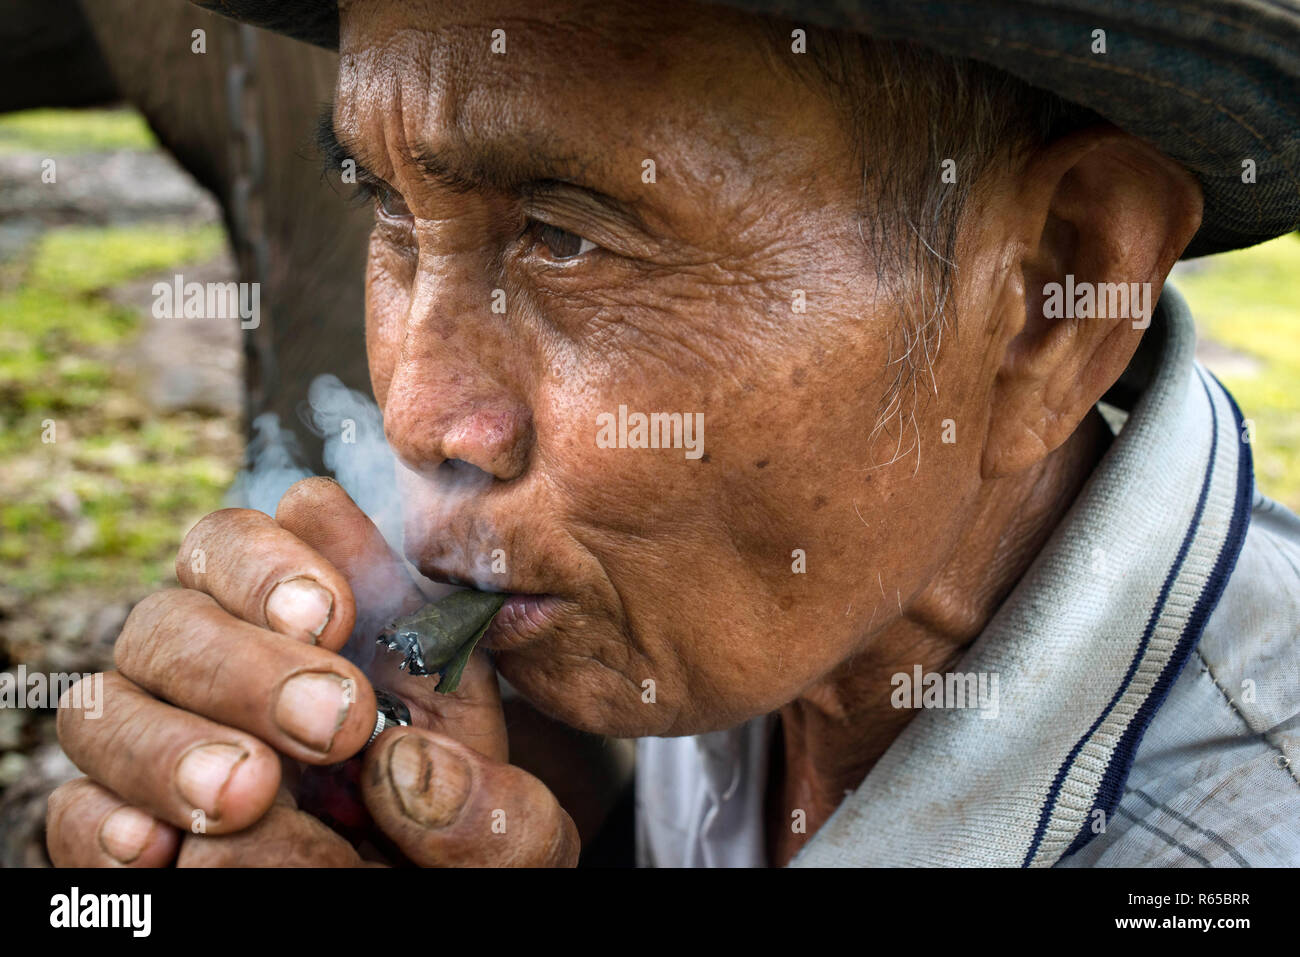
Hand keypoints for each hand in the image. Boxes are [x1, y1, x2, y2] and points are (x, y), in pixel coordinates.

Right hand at [47, 477, 578, 866]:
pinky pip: (74, 808)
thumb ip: (493, 807)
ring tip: (245, 793)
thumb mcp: (511, 837)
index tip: (333, 614)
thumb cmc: (464, 859)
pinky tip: (159, 847)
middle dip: (245, 661)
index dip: (287, 556)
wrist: (417, 902)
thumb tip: (408, 772)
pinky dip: (103, 822)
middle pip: (180, 608)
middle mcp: (237, 666)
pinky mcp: (121, 825)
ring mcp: (166, 742)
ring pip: (105, 702)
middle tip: (330, 723)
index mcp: (341, 634)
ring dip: (169, 743)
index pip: (282, 529)